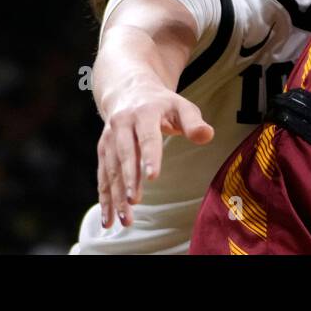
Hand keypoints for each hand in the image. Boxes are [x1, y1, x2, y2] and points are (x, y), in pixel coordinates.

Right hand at [96, 77, 213, 228]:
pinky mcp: (103, 150)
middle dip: (128, 179)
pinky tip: (109, 219)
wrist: (128, 91)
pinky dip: (104, 198)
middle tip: (134, 201)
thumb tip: (207, 135)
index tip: (153, 176)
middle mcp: (122, 124)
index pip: (147, 136)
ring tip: (124, 219)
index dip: (149, 155)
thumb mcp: (181, 106)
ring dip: (115, 195)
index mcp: (144, 113)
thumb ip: (194, 121)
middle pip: (124, 154)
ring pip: (111, 169)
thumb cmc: (161, 103)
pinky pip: (103, 176)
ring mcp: (110, 138)